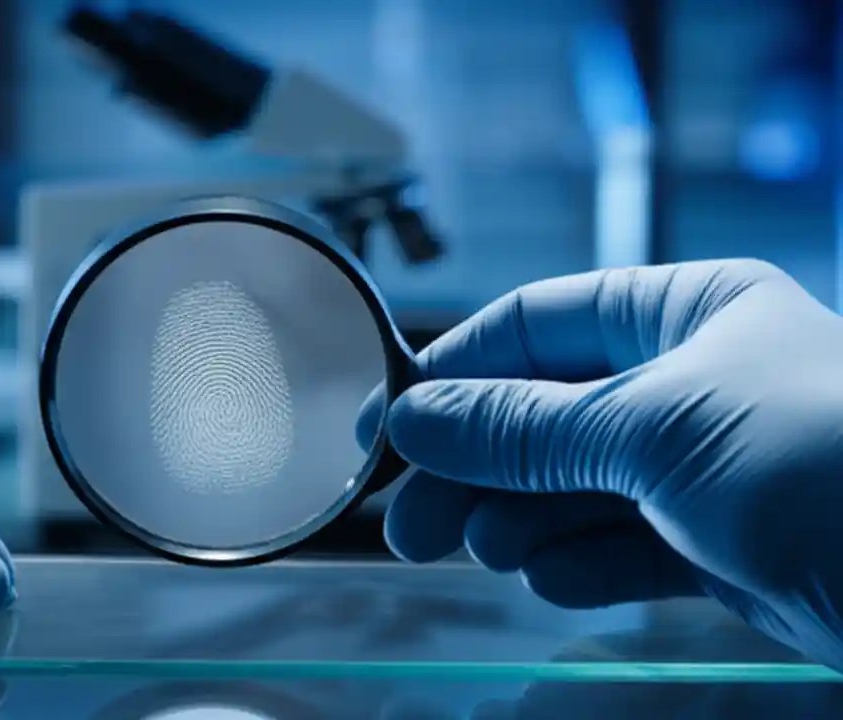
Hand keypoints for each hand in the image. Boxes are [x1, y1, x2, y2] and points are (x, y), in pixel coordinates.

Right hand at [359, 260, 842, 667]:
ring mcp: (700, 467)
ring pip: (573, 486)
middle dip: (477, 465)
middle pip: (545, 414)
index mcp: (685, 310)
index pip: (539, 324)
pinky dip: (579, 564)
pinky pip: (618, 545)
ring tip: (480, 549)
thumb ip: (525, 428)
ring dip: (521, 520)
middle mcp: (688, 379)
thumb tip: (415, 419)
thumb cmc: (820, 458)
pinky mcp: (715, 545)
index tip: (392, 421)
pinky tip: (552, 577)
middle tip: (409, 519)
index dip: (458, 370)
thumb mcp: (654, 426)